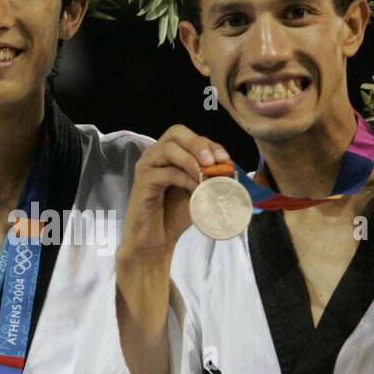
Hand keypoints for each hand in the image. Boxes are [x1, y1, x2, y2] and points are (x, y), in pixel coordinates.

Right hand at [118, 125, 230, 269]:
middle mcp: (156, 155)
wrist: (156, 240)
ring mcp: (147, 166)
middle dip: (199, 144)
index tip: (225, 158)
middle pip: (176, 133)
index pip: (190, 137)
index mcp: (170, 154)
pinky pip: (165, 172)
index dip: (209, 143)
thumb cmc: (174, 215)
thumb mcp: (198, 192)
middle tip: (213, 161)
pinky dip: (184, 178)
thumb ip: (210, 179)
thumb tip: (231, 170)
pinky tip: (195, 189)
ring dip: (191, 160)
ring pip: (169, 149)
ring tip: (206, 174)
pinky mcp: (142, 181)